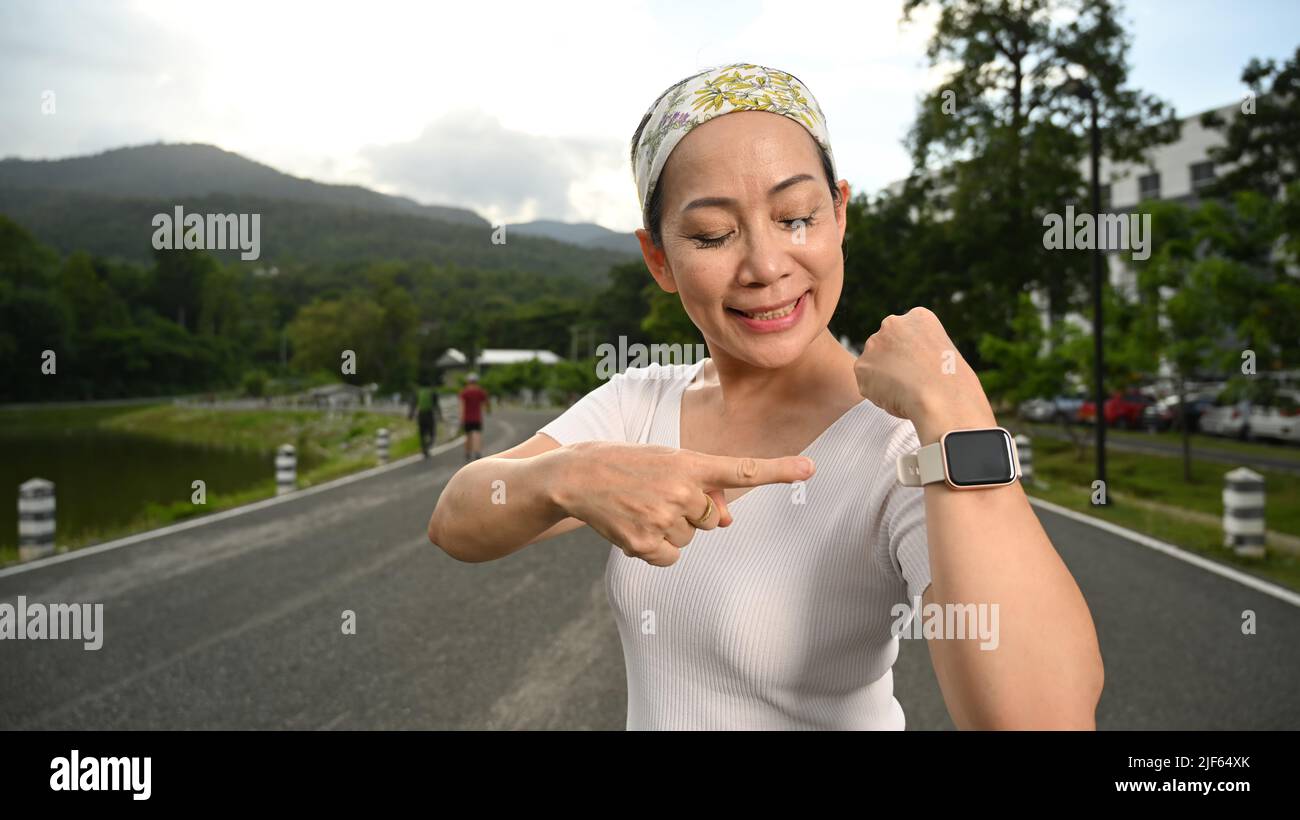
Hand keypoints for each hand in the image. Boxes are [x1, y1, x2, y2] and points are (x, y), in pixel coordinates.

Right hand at [552, 441, 814, 566]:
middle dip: (690, 511)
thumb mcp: (666, 464)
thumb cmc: (626, 466)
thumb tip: (727, 521)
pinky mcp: (643, 544)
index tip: (810, 469)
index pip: (742, 469)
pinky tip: (633, 526)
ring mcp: (662, 518)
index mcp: (689, 463)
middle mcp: (681, 491)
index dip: (779, 470)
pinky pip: (670, 556)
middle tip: (656, 493)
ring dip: (670, 528)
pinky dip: (655, 548)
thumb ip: (702, 486)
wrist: (574, 476)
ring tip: (640, 506)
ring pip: (689, 538)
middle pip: (711, 519)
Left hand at [854, 306, 995, 443]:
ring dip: (885, 379)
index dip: (916, 357)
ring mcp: (874, 343)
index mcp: (918, 316)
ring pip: (875, 365)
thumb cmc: (953, 384)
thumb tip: (902, 367)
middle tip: (913, 383)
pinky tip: (896, 398)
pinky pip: (868, 385)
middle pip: (887, 347)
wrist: (942, 398)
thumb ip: (919, 351)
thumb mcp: (944, 355)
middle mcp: (892, 323)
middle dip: (895, 364)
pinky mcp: (861, 365)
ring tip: (906, 392)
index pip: (907, 336)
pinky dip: (878, 396)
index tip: (925, 369)